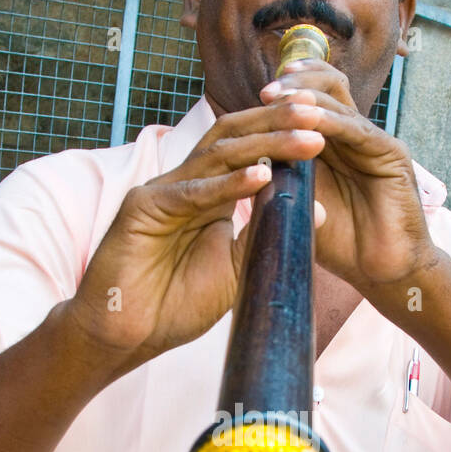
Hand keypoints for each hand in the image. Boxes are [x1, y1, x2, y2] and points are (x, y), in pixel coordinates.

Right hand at [65, 99, 327, 371]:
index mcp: (208, 195)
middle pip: (234, 140)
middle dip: (278, 125)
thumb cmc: (175, 306)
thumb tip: (320, 210)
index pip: (248, 151)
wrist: (125, 336)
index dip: (283, 135)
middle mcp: (185, 184)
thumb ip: (268, 237)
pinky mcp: (143, 208)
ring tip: (304, 139)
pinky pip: (191, 192)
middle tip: (319, 115)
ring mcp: (162, 191)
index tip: (325, 126)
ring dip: (264, 145)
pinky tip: (261, 176)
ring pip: (217, 156)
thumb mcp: (235, 270)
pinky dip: (227, 184)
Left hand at [260, 60, 439, 289]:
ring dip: (307, 98)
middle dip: (295, 84)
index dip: (289, 90)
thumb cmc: (341, 243)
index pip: (313, 99)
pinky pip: (357, 131)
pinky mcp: (392, 155)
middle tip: (266, 92)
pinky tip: (309, 121)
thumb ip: (280, 179)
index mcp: (334, 144)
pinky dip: (331, 123)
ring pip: (339, 103)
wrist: (381, 271)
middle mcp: (355, 135)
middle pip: (327, 88)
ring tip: (280, 98)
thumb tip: (243, 161)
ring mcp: (374, 142)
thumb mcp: (300, 204)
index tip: (258, 96)